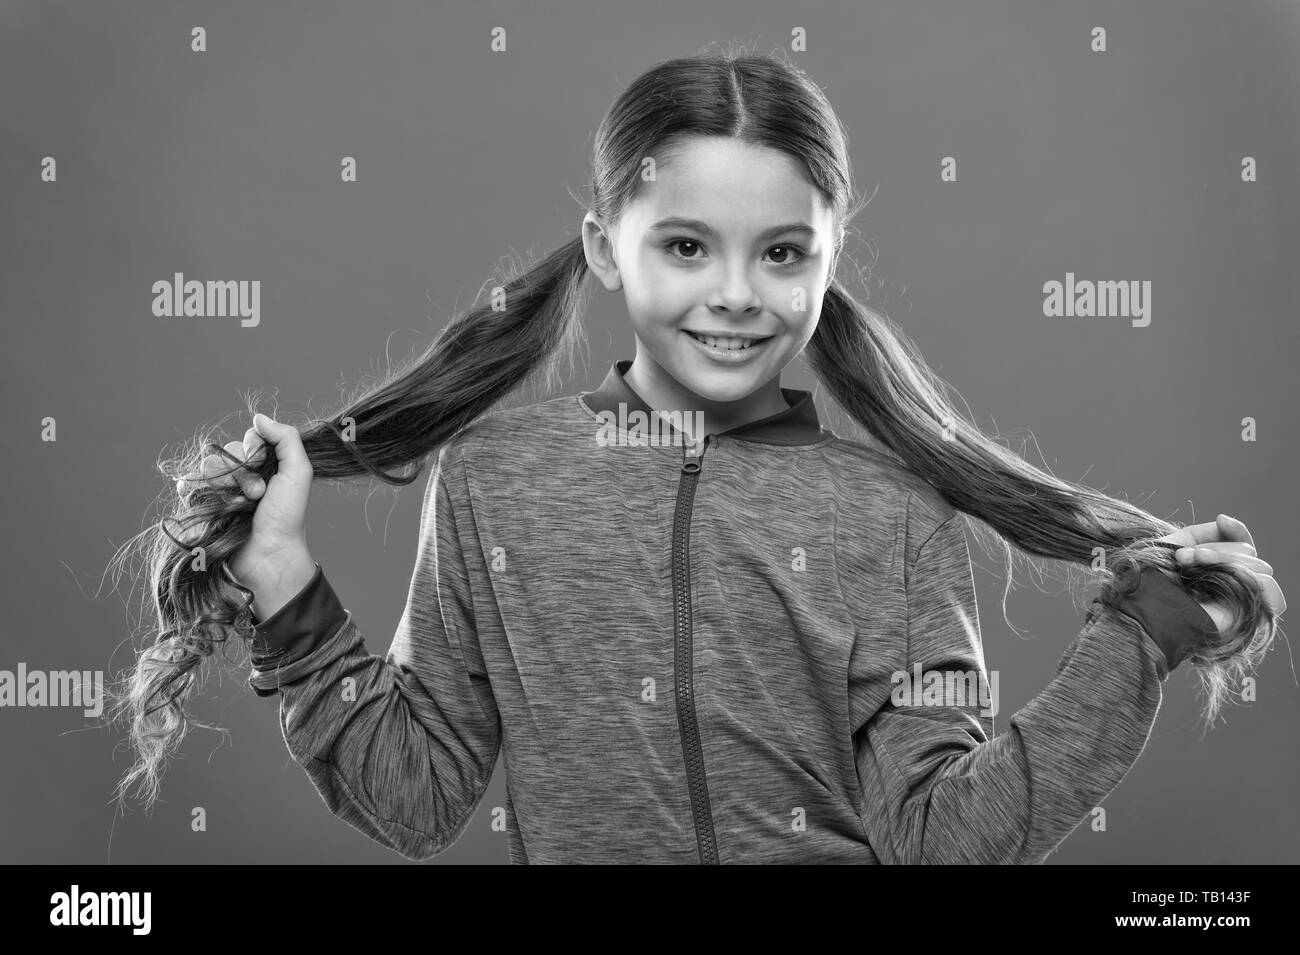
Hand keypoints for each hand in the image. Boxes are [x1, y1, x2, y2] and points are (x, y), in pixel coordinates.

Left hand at [1159, 514, 1285, 633]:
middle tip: (1182, 557)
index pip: (1243, 544)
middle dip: (1216, 549)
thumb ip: (1205, 533)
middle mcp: (1233, 583)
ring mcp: (1243, 600)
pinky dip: (1252, 579)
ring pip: (1261, 567)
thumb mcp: (1177, 545)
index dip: (1236, 530)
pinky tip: (1226, 578)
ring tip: (1188, 566)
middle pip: (1249, 552)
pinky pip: (1274, 595)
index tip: (1220, 520)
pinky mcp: (1250, 618)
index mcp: (1218, 568)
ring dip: (1224, 561)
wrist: (1145, 606)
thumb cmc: (1154, 580)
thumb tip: (1225, 520)